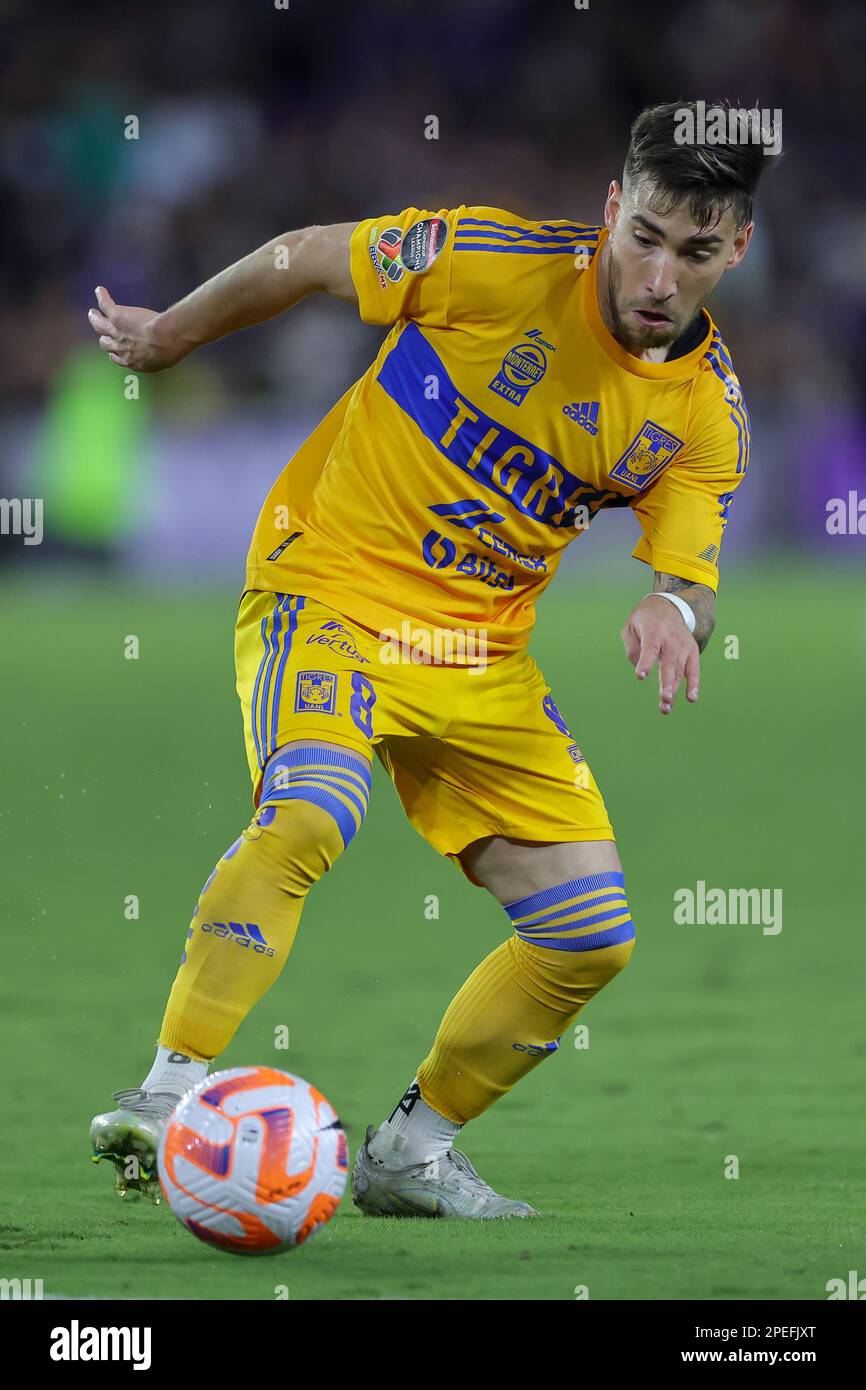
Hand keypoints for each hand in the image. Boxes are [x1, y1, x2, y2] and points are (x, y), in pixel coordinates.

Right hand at [87, 287, 187, 371]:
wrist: (166, 340)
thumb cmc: (172, 350)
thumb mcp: (167, 358)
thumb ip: (163, 355)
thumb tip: (173, 351)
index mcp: (132, 362)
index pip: (118, 359)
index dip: (116, 353)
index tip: (117, 351)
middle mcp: (121, 349)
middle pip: (105, 344)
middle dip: (103, 338)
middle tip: (102, 331)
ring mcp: (117, 332)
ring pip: (99, 324)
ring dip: (95, 318)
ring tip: (93, 313)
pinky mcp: (117, 317)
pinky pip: (105, 305)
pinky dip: (102, 297)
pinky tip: (100, 290)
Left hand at [621, 595, 699, 714]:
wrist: (668, 606)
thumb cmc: (644, 621)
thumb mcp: (630, 628)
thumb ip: (632, 649)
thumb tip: (641, 671)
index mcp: (653, 631)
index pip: (650, 648)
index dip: (646, 663)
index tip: (640, 676)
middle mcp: (670, 639)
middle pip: (669, 663)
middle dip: (667, 683)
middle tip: (664, 700)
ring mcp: (683, 645)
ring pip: (679, 670)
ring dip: (674, 689)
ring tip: (666, 707)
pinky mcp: (692, 651)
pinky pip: (694, 669)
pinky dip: (694, 683)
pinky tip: (691, 698)